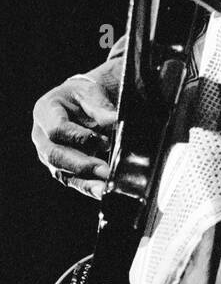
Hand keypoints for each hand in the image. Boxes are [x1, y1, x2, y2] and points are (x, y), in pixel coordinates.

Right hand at [32, 72, 118, 200]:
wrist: (81, 103)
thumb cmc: (83, 96)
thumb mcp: (91, 93)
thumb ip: (101, 108)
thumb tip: (116, 121)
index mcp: (45, 111)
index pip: (56, 130)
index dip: (78, 137)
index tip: (103, 141)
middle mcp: (41, 136)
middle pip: (55, 155)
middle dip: (82, 164)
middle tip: (105, 170)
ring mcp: (49, 155)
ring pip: (62, 172)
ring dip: (86, 180)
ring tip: (105, 186)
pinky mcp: (61, 168)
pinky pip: (72, 181)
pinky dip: (88, 187)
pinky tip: (103, 191)